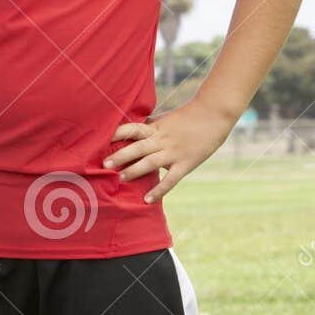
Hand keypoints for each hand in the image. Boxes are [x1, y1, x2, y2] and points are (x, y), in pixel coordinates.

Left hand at [104, 100, 236, 202]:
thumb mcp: (166, 120)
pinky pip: (170, 180)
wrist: (214, 114)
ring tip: (119, 178)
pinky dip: (158, 190)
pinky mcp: (186, 164)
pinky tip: (147, 200)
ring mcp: (174, 152)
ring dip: (134, 171)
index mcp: (156, 128)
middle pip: (137, 147)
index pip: (132, 129)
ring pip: (150, 163)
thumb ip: (151, 130)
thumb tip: (131, 136)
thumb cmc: (189, 117)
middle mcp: (162, 140)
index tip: (100, 140)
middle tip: (104, 164)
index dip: (117, 134)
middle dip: (120, 156)